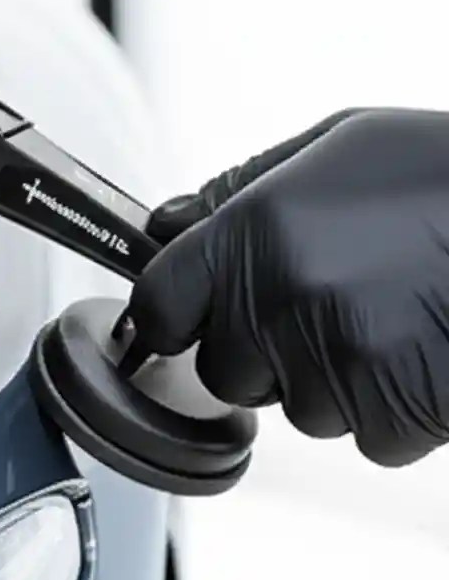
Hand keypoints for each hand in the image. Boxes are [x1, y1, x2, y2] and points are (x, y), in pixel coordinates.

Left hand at [126, 108, 448, 465]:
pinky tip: (429, 353)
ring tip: (397, 317)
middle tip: (330, 301)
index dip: (172, 313)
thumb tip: (168, 223)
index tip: (189, 314)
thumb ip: (239, 188)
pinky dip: (391, 409)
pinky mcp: (392, 416)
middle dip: (260, 349)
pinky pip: (363, 435)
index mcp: (254, 232)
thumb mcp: (340, 144)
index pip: (158, 303)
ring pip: (295, 407)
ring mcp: (334, 364)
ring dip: (331, 378)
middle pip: (223, 368)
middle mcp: (281, 302)